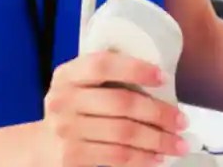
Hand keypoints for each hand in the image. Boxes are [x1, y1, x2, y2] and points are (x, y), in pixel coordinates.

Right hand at [32, 51, 191, 166]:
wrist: (40, 146)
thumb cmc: (72, 111)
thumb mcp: (77, 87)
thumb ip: (105, 79)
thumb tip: (160, 82)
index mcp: (67, 74)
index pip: (102, 64)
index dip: (135, 69)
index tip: (163, 77)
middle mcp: (63, 99)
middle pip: (121, 102)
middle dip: (158, 112)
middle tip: (182, 120)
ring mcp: (66, 129)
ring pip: (123, 132)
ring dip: (158, 139)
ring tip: (178, 143)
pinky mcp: (72, 156)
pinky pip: (116, 156)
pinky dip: (142, 157)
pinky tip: (157, 157)